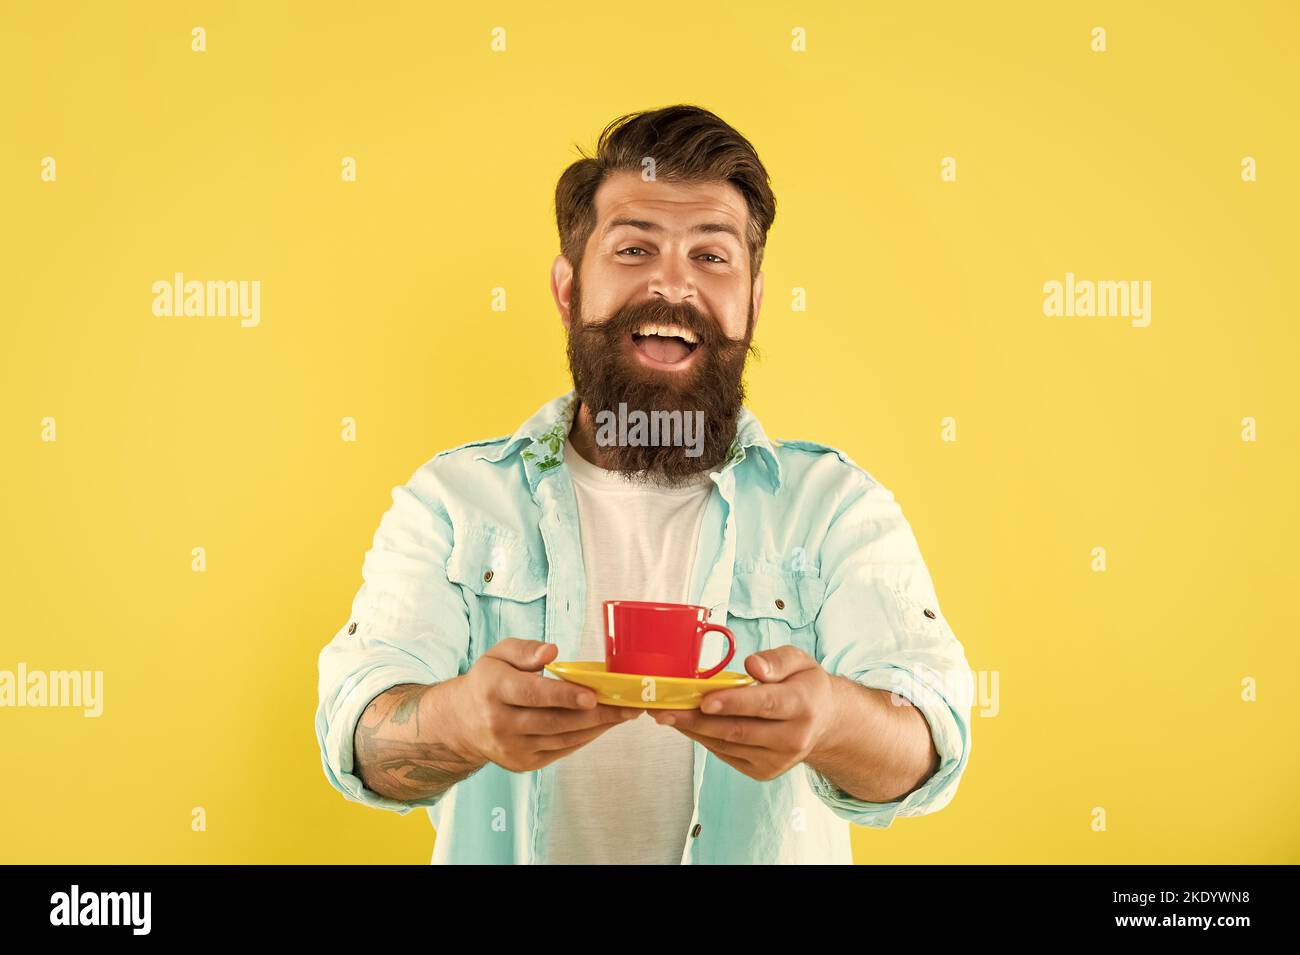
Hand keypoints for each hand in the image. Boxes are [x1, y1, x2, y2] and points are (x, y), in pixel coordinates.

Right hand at [444, 637, 643, 772]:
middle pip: (554, 721)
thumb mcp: (498, 655)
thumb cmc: (488, 682)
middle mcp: (500, 723)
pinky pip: (561, 751)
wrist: (461, 723)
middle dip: (595, 714)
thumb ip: (524, 649)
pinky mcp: (523, 764)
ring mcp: (511, 748)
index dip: (565, 695)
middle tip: (627, 705)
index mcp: (493, 690)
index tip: (593, 694)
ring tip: (623, 714)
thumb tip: (551, 652)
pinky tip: (603, 725)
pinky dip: (585, 738)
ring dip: (597, 727)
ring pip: (562, 739)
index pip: (533, 694)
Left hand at [651, 646, 835, 781]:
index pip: (764, 704)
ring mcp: (778, 760)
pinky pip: (726, 754)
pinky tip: (686, 725)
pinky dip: (703, 739)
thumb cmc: (804, 685)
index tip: (704, 700)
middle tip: (665, 709)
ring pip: (727, 745)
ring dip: (693, 730)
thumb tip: (752, 667)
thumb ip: (776, 660)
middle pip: (738, 730)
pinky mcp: (764, 772)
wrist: (822, 722)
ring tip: (666, 714)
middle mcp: (793, 738)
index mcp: (803, 705)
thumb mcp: (800, 661)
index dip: (733, 703)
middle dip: (697, 719)